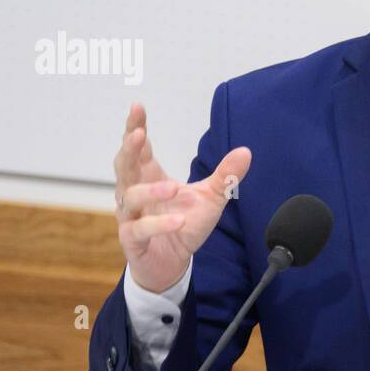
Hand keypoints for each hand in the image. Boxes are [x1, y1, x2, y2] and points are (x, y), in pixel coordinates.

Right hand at [113, 102, 251, 292]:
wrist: (172, 263)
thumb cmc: (183, 224)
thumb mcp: (209, 198)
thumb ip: (225, 175)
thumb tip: (246, 151)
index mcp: (149, 176)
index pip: (138, 148)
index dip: (135, 127)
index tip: (137, 107)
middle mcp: (134, 193)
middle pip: (123, 166)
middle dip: (129, 149)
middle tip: (138, 134)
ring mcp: (130, 216)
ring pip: (130, 197)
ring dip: (150, 191)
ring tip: (174, 187)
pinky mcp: (133, 240)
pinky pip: (140, 230)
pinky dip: (158, 224)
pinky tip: (178, 220)